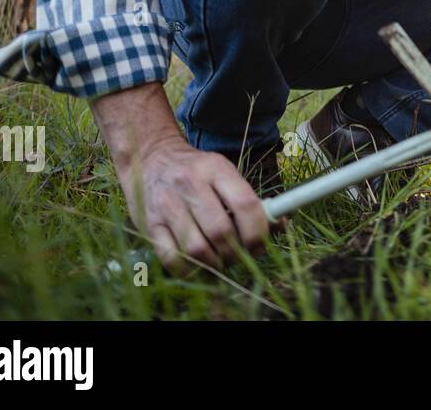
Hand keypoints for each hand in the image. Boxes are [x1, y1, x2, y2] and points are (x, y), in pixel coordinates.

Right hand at [117, 135, 272, 272]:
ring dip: (214, 264)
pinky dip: (189, 270)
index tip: (260, 246)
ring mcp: (167, 204)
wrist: (151, 159)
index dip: (257, 232)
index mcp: (216, 170)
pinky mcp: (149, 224)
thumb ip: (251, 200)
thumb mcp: (225, 174)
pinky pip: (172, 257)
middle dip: (236, 253)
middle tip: (239, 257)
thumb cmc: (197, 172)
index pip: (245, 204)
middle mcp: (191, 184)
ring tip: (220, 262)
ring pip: (197, 248)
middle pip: (221, 231)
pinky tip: (198, 266)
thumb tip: (281, 225)